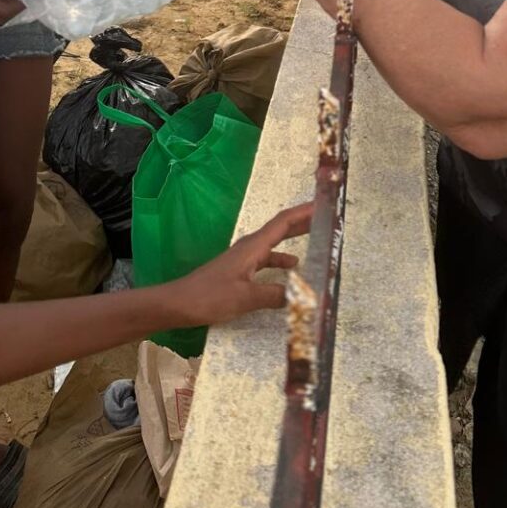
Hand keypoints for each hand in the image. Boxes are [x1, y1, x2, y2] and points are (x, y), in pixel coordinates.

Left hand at [170, 203, 312, 326]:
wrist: (179, 303)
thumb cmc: (210, 296)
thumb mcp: (245, 297)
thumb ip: (274, 294)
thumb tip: (303, 296)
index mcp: (253, 247)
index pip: (283, 223)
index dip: (304, 212)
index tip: (323, 205)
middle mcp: (250, 247)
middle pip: (280, 229)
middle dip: (303, 221)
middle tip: (326, 217)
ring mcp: (244, 259)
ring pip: (274, 245)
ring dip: (293, 241)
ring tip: (315, 241)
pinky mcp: (239, 271)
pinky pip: (266, 260)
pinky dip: (280, 262)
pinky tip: (290, 271)